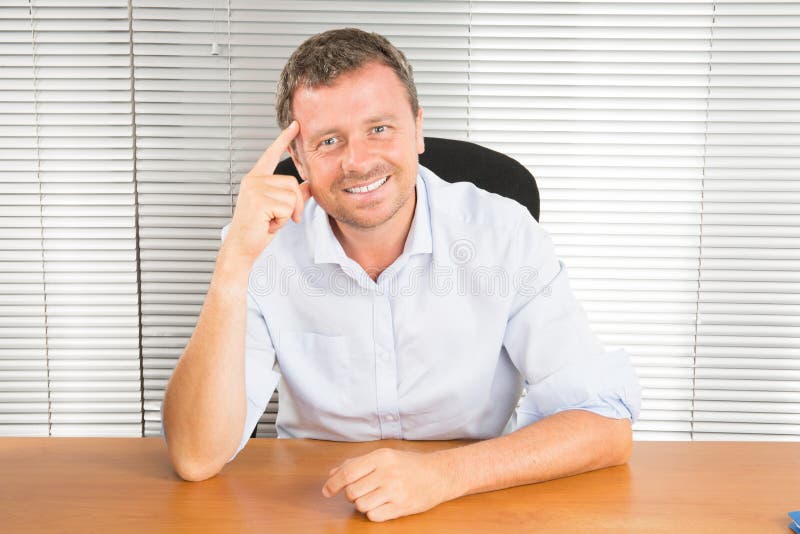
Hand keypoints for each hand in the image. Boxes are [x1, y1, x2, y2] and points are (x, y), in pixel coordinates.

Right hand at [222, 121, 311, 264]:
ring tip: (270, 220)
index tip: (295, 125)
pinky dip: (282, 220)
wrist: (242, 247)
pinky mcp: (258, 200)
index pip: (271, 154)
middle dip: (294, 204)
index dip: (284, 139)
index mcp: (256, 179)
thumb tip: (309, 186)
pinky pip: (286, 206)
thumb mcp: (278, 209)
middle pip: (292, 182)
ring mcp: (254, 189)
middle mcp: (254, 180)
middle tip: (278, 217)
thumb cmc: (256, 228)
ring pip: (291, 195)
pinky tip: (267, 223)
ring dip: (287, 213)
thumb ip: (292, 195)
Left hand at [322, 448, 456, 521]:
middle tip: (361, 491)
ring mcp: (395, 491)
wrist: (439, 474)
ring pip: (360, 505)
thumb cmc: (409, 464)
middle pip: (352, 491)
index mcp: (381, 457)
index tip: (326, 491)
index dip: (333, 484)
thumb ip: (357, 463)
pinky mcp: (402, 506)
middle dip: (350, 494)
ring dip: (362, 504)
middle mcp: (387, 473)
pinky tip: (381, 505)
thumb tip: (332, 473)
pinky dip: (372, 513)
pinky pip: (374, 516)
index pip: (348, 472)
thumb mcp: (384, 456)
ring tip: (373, 497)